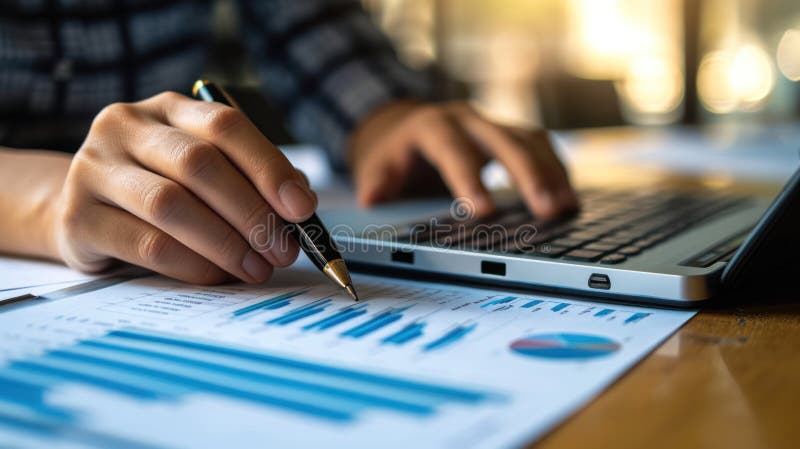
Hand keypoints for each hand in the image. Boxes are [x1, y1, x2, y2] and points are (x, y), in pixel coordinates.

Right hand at [49, 92, 315, 283]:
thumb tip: (301, 207)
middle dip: (252, 212)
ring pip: (171, 205)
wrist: (82, 210)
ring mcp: (94, 168)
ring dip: (226, 243)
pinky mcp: (78, 217)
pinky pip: (147, 245)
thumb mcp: (207, 173)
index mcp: (168, 109)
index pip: (225, 124)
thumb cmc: (162, 189)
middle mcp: (126, 127)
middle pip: (200, 164)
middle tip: (283, 250)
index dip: (269, 166)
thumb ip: (252, 180)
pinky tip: (217, 276)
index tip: (303, 208)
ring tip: (256, 268)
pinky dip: (193, 264)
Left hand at [349, 101, 577, 218]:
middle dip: (528, 176)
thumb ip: (374, 181)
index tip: (484, 213)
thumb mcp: (375, 164)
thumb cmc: (394, 153)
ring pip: (530, 140)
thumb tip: (371, 197)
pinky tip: (568, 197)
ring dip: (551, 173)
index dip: (469, 180)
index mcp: (432, 125)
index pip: (453, 151)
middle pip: (504, 141)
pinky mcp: (509, 134)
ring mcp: (492, 124)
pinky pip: (539, 146)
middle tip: (547, 211)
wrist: (406, 125)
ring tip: (567, 208)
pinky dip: (556, 170)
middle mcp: (467, 119)